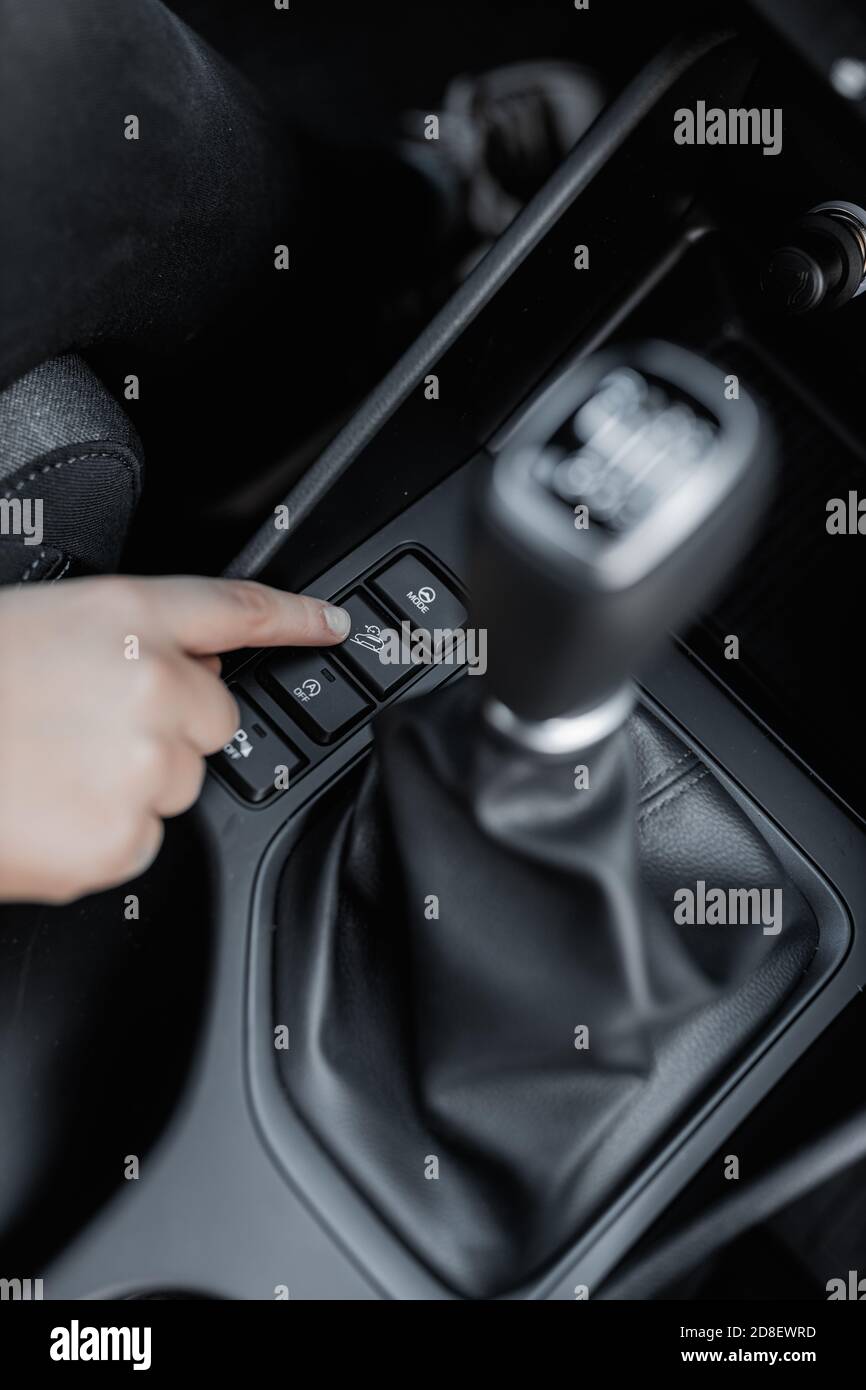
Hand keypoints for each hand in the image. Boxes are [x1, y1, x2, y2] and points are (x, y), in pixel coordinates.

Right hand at [0, 575, 349, 903]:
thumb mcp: (39, 628)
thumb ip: (126, 639)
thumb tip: (184, 662)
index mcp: (123, 618)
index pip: (233, 610)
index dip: (293, 616)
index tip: (333, 625)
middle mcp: (150, 685)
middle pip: (213, 719)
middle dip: (167, 728)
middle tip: (80, 731)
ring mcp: (142, 767)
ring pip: (177, 785)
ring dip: (130, 783)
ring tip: (45, 768)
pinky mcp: (121, 839)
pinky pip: (141, 840)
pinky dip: (100, 834)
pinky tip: (42, 810)